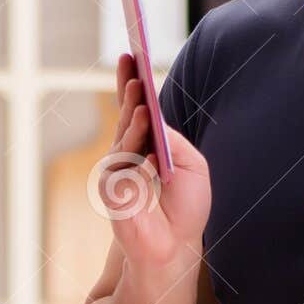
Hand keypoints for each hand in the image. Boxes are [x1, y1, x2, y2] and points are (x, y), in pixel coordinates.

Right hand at [103, 53, 211, 272]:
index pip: (137, 109)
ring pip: (124, 135)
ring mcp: (117, 171)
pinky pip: (123, 160)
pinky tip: (146, 131)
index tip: (130, 57)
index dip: (131, 83)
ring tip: (140, 91)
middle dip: (127, 89)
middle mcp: (129, 155)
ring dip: (132, 113)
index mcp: (148, 147)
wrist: (175, 247)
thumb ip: (171, 139)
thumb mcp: (191, 165)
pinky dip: (136, 143)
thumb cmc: (185, 209)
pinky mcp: (112, 189)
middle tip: (130, 65)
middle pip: (127, 115)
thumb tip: (153, 115)